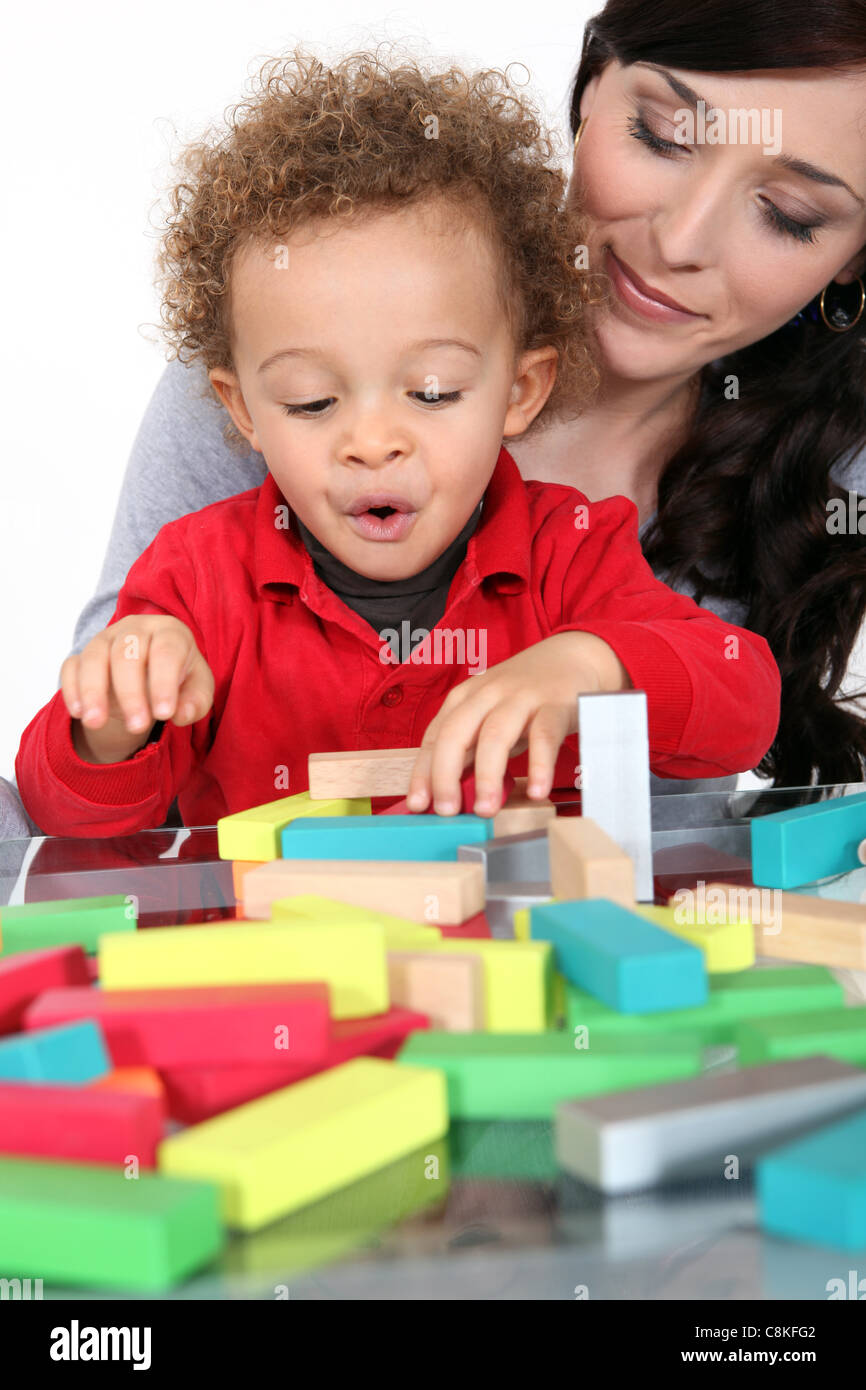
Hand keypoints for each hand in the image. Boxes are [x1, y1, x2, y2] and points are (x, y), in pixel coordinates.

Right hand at [60, 615, 214, 763]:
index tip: (164, 714)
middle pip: (127, 653)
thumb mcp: (197, 690)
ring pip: (94, 656)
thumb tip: (181, 714)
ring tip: (95, 722)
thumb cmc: (178, 679)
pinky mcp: (81, 656)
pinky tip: (79, 714)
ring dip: (93, 691)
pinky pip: (71, 667)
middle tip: (136, 726)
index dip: (164, 682)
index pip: (166, 651)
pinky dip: (73, 689)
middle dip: (130, 692)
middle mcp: (134, 629)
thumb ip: (196, 702)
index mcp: (169, 632)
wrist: (151, 673)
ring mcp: (104, 640)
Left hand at [406, 631, 630, 815]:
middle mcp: (488, 694)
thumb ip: (472, 750)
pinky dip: (539, 765)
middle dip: (445, 775)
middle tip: (445, 811)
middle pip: (456, 734)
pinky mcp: (556, 706)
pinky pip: (545, 737)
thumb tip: (450, 793)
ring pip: (496, 735)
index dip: (423, 772)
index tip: (416, 805)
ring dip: (487, 775)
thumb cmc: (526, 696)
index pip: (435, 737)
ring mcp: (522, 698)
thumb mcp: (490, 716)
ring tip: (485, 809)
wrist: (574, 657)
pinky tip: (536, 791)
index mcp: (465, 698)